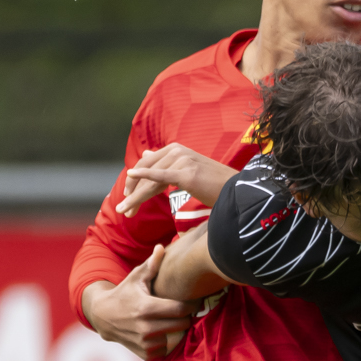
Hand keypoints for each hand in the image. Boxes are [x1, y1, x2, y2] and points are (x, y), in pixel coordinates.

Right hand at [82, 244, 199, 357]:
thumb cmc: (124, 293)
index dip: (191, 304)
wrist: (103, 316)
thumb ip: (152, 265)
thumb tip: (162, 248)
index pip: (182, 309)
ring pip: (176, 337)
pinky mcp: (145, 354)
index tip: (192, 300)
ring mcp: (145, 343)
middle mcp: (146, 328)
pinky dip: (167, 341)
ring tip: (170, 320)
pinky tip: (161, 331)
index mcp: (146, 307)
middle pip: (183, 324)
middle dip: (185, 317)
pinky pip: (167, 349)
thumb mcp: (136, 277)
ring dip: (176, 330)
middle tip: (182, 310)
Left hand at [118, 143, 238, 217]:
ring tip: (125, 211)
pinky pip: (161, 177)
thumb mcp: (186, 170)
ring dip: (136, 197)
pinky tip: (130, 177)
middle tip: (123, 209)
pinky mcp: (187, 173)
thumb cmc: (214, 183)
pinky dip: (144, 177)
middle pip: (145, 170)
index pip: (148, 163)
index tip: (128, 197)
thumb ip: (165, 164)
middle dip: (133, 191)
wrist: (236, 190)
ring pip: (151, 180)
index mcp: (176, 149)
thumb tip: (145, 154)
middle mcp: (177, 151)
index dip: (135, 180)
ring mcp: (182, 160)